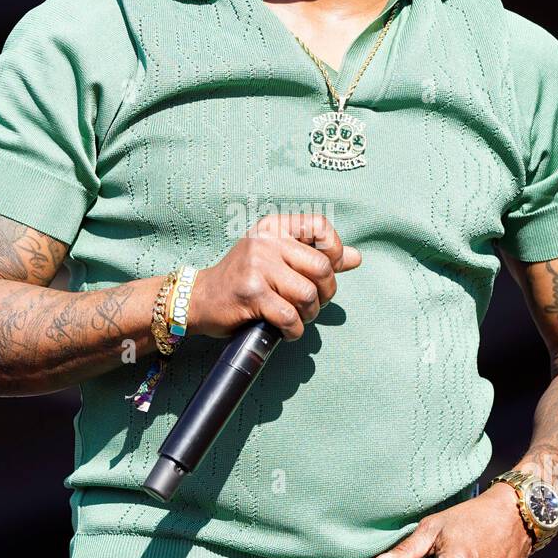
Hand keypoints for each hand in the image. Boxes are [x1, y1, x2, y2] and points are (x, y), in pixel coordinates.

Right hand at [188, 212, 361, 339]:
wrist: (201, 300)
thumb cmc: (244, 281)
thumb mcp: (278, 260)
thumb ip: (316, 257)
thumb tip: (356, 258)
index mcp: (274, 228)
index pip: (320, 226)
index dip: (334, 251)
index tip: (326, 272)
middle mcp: (266, 242)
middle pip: (321, 267)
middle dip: (325, 293)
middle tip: (313, 304)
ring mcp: (257, 266)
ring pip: (308, 294)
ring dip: (309, 314)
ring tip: (297, 317)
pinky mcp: (251, 294)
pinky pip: (290, 317)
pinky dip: (294, 330)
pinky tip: (286, 330)